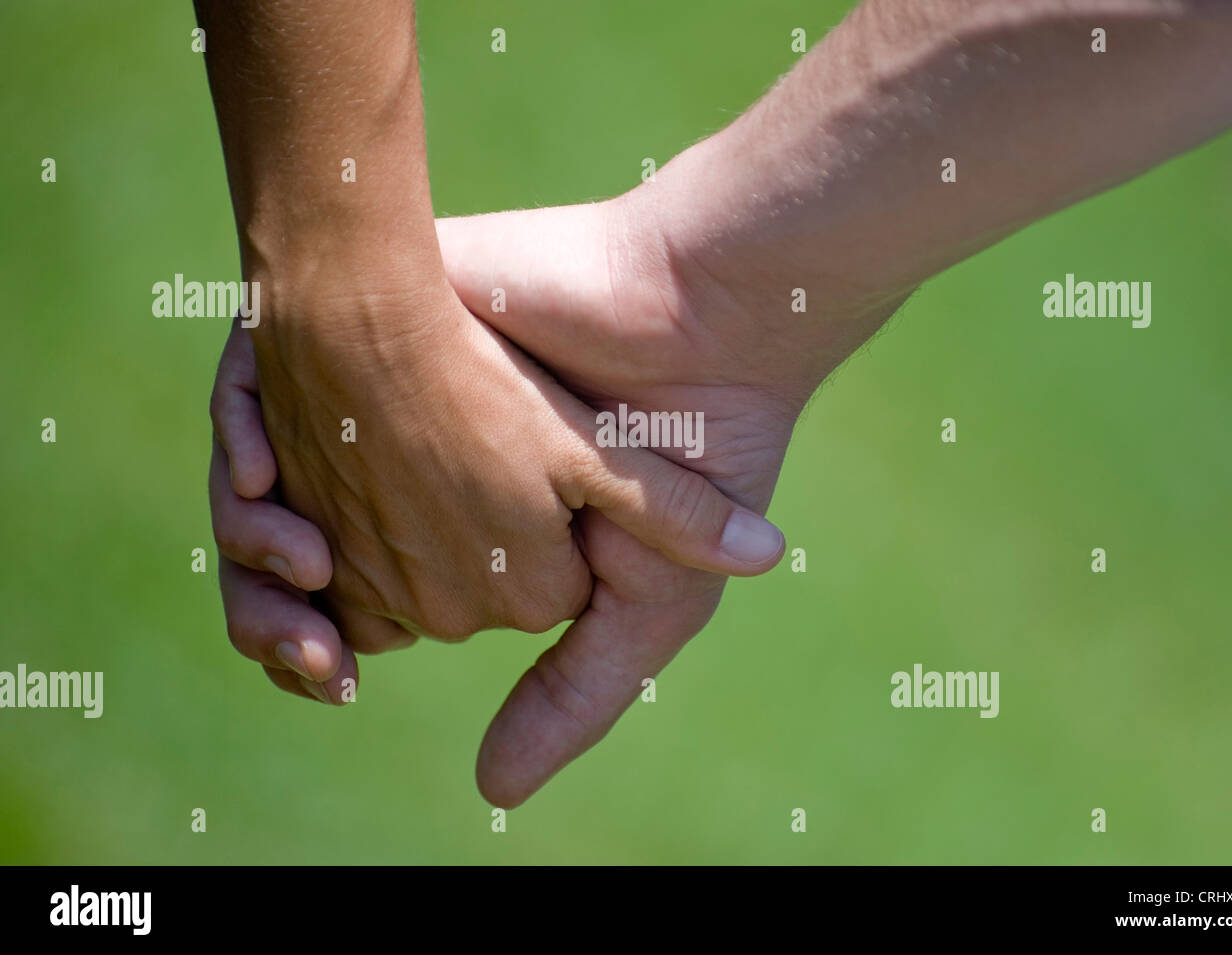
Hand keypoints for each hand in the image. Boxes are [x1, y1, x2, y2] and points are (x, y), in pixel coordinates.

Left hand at [212, 252, 785, 705]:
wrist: (699, 317)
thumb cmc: (695, 457)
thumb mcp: (648, 601)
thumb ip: (574, 696)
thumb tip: (493, 794)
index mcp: (467, 532)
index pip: (356, 614)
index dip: (320, 651)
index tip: (325, 672)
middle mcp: (412, 467)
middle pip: (286, 566)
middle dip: (271, 612)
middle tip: (303, 645)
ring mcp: (385, 395)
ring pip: (251, 496)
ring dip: (247, 548)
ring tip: (295, 565)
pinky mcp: (367, 325)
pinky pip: (244, 395)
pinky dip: (238, 438)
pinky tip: (269, 476)